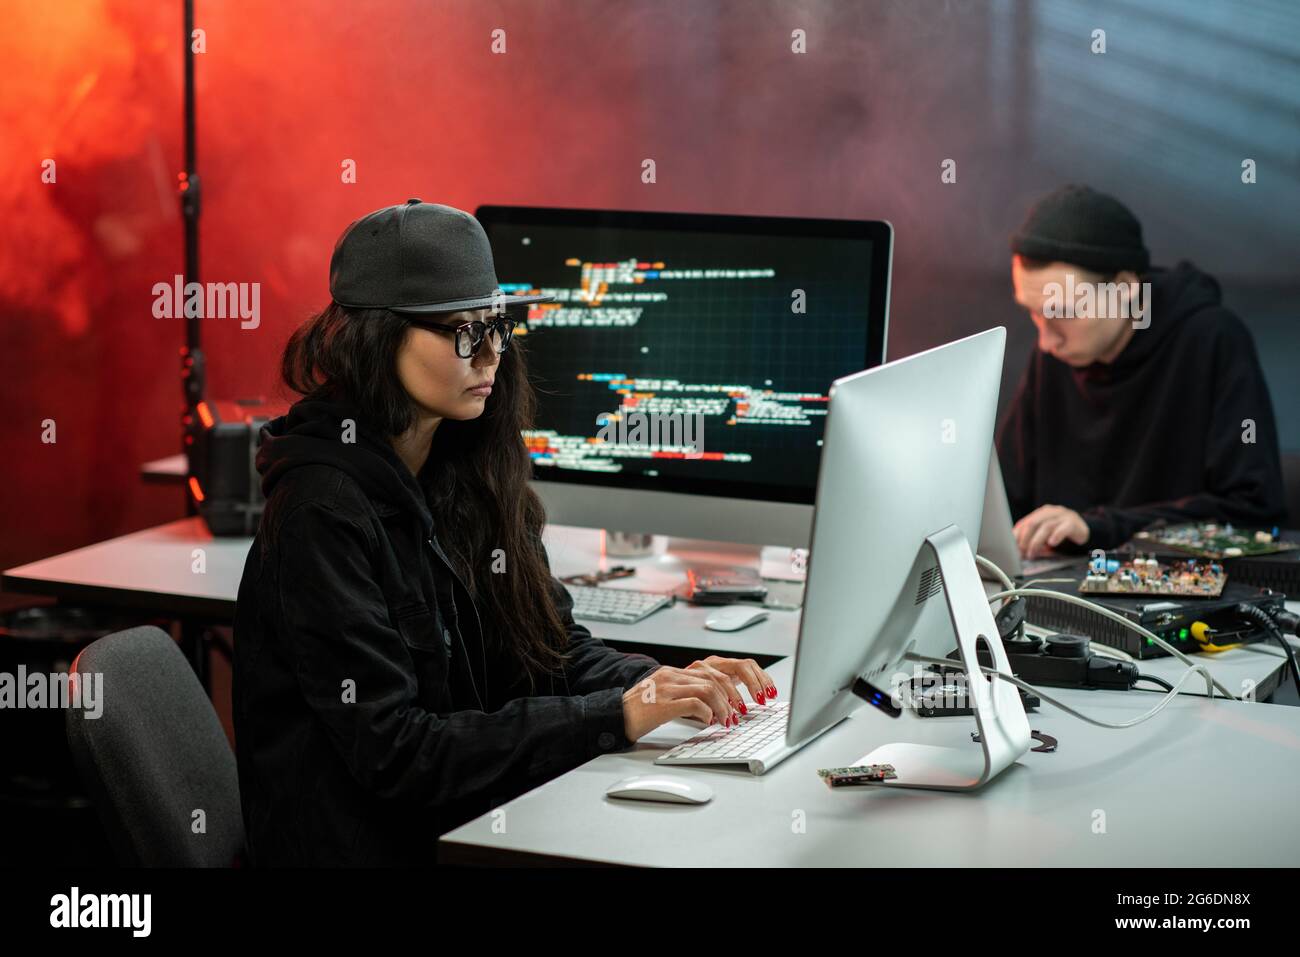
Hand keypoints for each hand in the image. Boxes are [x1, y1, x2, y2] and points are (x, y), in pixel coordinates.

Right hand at [622, 657, 777, 741]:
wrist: (613, 717)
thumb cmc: (640, 712)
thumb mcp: (670, 699)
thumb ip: (692, 698)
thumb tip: (721, 710)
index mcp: (679, 672)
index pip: (719, 666)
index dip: (743, 677)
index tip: (758, 692)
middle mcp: (675, 674)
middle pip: (719, 674)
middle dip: (739, 693)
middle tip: (744, 712)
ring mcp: (668, 686)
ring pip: (709, 687)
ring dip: (724, 706)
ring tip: (728, 721)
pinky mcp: (662, 702)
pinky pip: (693, 703)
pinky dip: (707, 713)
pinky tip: (709, 723)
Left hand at [1013, 505, 1088, 557]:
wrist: (1084, 530)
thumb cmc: (1061, 533)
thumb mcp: (1045, 535)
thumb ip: (1033, 539)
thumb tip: (1018, 551)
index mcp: (1041, 513)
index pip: (1024, 522)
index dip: (1016, 536)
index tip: (1012, 548)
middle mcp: (1051, 512)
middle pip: (1033, 523)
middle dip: (1025, 540)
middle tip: (1022, 553)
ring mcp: (1063, 516)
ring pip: (1046, 527)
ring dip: (1037, 542)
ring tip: (1032, 553)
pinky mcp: (1074, 523)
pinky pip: (1063, 529)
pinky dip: (1056, 536)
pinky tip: (1051, 543)